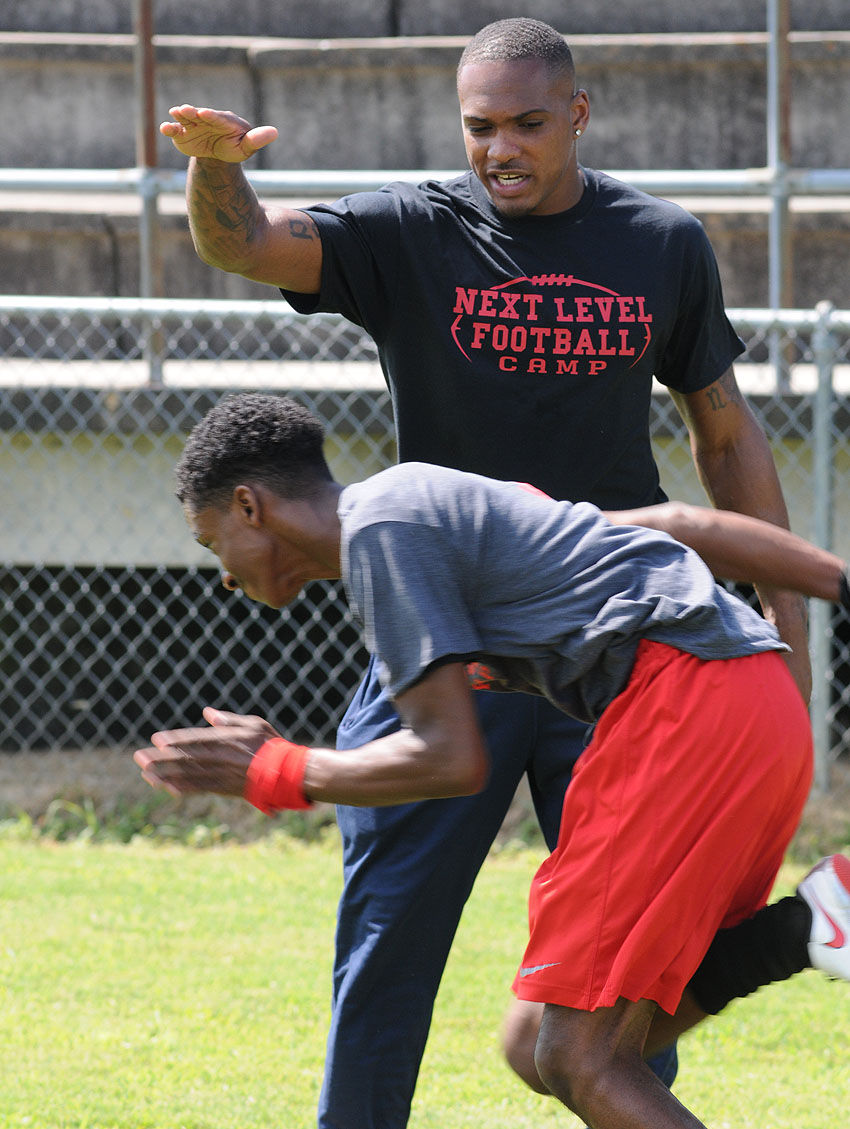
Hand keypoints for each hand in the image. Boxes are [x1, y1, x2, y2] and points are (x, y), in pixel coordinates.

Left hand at [133, 707, 280, 797]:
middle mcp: (221, 757)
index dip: (175, 739)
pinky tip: (167, 788)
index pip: (195, 738)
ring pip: (188, 775)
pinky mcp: (225, 789)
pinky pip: (200, 789)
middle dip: (160, 758)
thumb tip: (208, 712)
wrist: (287, 773)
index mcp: (226, 739)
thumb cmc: (270, 744)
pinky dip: (183, 789)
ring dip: (165, 775)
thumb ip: (228, 719)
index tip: (156, 739)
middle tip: (139, 757)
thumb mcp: (253, 724)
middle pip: (185, 758)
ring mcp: (222, 774)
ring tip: (146, 774)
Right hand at [160, 105, 278, 162]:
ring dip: (180, 116)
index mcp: (223, 121)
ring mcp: (194, 125)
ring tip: (174, 113)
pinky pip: (176, 131)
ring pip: (186, 119)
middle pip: (199, 115)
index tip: (204, 113)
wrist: (220, 153)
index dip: (211, 116)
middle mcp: (206, 119)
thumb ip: (257, 139)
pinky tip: (164, 128)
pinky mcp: (184, 133)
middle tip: (185, 110)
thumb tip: (275, 132)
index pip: (217, 118)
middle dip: (192, 112)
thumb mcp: (247, 146)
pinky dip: (170, 129)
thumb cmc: (237, 147)